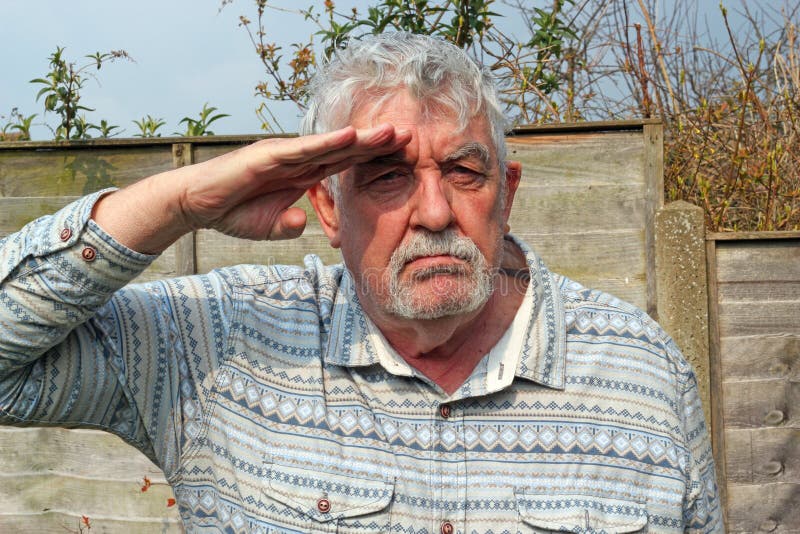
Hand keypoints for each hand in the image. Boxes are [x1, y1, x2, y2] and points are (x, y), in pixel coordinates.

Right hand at [181, 124, 409, 239]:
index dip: (373, 157)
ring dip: (362, 138)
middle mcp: (298, 159)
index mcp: (303, 173)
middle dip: (377, 142)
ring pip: (330, 144)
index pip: (345, 163)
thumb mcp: (273, 226)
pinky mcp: (268, 156)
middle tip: (412, 135)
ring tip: (392, 132)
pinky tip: (351, 137)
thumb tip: (305, 224)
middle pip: (346, 149)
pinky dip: (327, 143)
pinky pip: (303, 150)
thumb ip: (291, 225)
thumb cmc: (234, 212)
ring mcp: (284, 155)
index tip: (403, 154)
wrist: (198, 207)